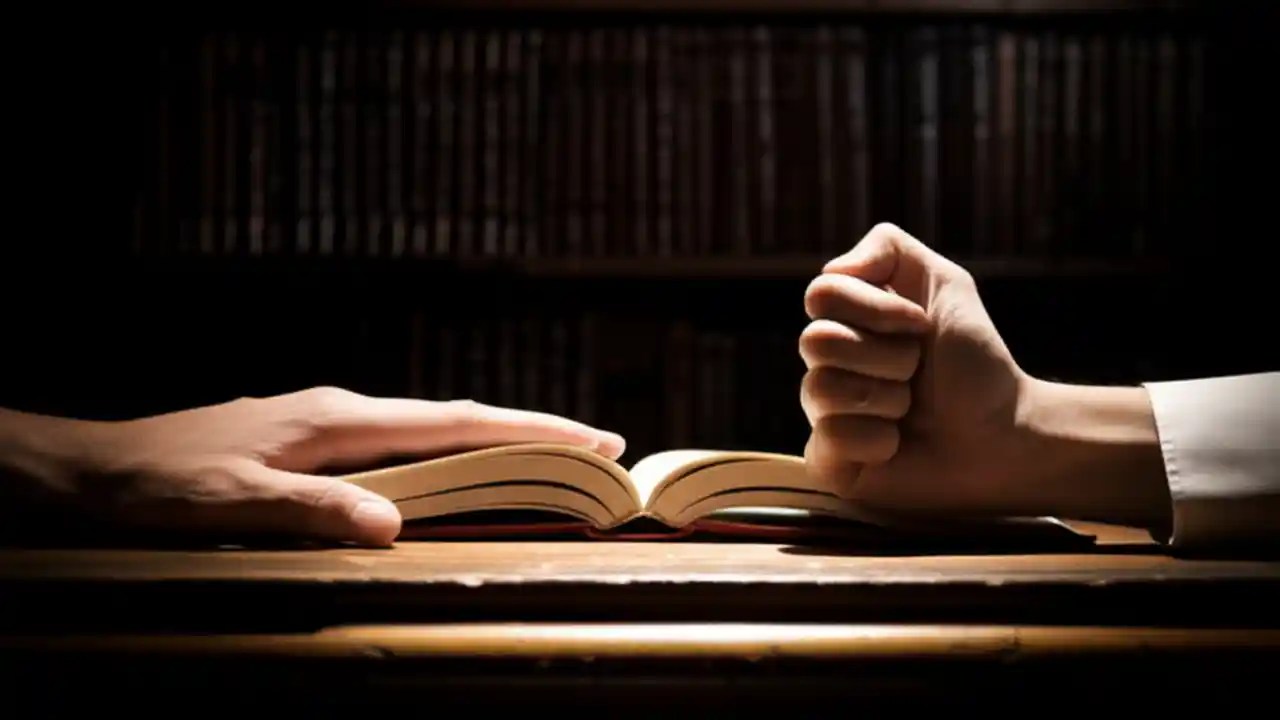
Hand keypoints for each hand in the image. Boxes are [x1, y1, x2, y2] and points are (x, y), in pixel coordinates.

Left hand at [0, 387, 625, 545]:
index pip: (453, 422)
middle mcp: (342, 413)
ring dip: (493, 444)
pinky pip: (401, 448)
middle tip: (597, 450)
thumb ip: (310, 511)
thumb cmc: (154, 484)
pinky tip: (456, 477)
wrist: (89, 467)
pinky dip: (448, 458)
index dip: (528, 430)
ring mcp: (327, 424)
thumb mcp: (227, 505)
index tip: (591, 438)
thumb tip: (390, 527)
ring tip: (549, 461)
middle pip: (456, 419)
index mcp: (337, 420)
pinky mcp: (312, 443)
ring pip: (431, 432)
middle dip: (531, 432)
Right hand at [800, 223, 1168, 527]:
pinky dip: (878, 441)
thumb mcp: (945, 284)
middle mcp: (827, 364)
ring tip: (911, 410)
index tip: (920, 326)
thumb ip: (888, 249)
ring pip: (820, 390)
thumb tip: (831, 270)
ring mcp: (823, 412)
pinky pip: (829, 438)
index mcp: (847, 320)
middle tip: (917, 372)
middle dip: (888, 356)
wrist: (1006, 434)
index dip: (876, 310)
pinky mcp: (828, 461)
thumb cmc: (975, 364)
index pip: (821, 294)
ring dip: (887, 399)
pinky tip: (897, 445)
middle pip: (816, 341)